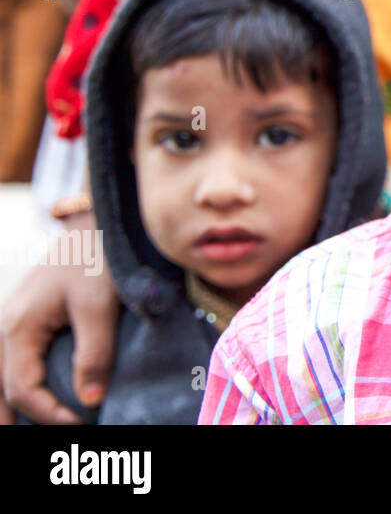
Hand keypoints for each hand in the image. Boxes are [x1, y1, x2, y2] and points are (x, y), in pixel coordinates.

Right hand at [0, 211, 119, 422]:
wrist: (95, 224)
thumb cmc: (98, 260)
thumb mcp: (100, 306)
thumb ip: (94, 353)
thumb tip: (90, 401)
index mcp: (17, 327)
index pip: (23, 389)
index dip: (50, 414)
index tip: (81, 423)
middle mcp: (4, 328)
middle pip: (0, 390)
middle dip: (14, 420)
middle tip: (32, 445)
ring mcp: (9, 323)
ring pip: (0, 377)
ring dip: (10, 405)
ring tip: (21, 431)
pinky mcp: (23, 319)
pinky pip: (10, 361)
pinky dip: (14, 385)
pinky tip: (25, 400)